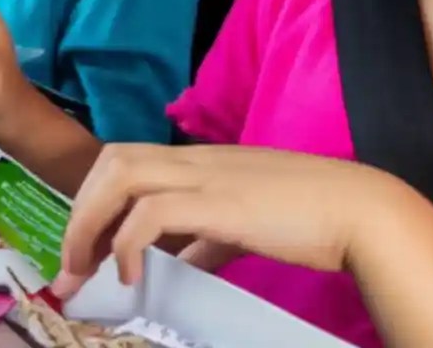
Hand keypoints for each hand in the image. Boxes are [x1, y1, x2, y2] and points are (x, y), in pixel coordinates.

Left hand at [51, 144, 407, 296]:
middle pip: (112, 160)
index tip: (83, 251)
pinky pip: (151, 212)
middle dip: (80, 211)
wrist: (359, 210)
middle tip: (72, 264)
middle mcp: (196, 159)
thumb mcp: (245, 225)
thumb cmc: (310, 218)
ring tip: (85, 269)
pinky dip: (126, 242)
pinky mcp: (219, 202)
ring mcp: (207, 175)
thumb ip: (208, 240)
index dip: (94, 200)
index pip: (127, 160)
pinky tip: (129, 274)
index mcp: (201, 161)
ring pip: (121, 174)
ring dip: (90, 223)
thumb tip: (181, 262)